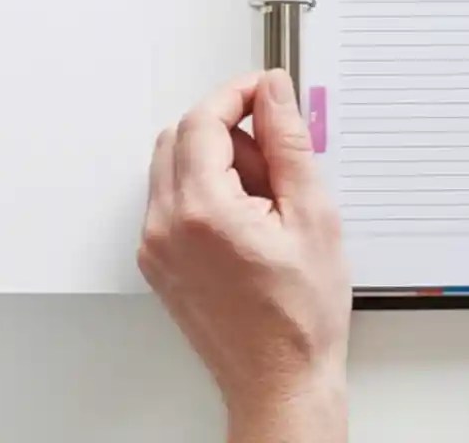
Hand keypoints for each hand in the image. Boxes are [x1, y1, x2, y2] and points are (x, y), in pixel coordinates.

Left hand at [139, 70, 349, 441]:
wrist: (281, 378)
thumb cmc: (301, 313)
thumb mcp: (313, 215)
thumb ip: (289, 144)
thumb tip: (274, 93)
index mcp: (202, 210)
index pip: (203, 121)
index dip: (237, 94)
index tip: (266, 89)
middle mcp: (166, 226)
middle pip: (181, 137)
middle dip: (228, 128)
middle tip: (277, 153)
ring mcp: (155, 247)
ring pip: (174, 168)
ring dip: (217, 160)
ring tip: (270, 198)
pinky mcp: (158, 263)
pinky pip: (172, 202)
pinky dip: (207, 192)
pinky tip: (252, 220)